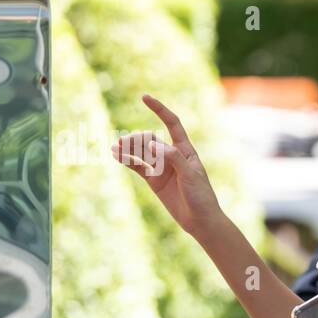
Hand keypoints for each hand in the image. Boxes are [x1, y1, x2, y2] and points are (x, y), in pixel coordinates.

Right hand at [112, 95, 222, 237]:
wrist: (200, 220)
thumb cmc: (201, 197)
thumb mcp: (191, 176)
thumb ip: (174, 159)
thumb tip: (153, 144)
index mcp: (186, 150)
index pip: (172, 124)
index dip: (159, 110)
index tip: (144, 97)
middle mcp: (172, 156)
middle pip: (150, 139)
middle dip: (137, 139)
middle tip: (125, 144)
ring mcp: (161, 167)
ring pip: (141, 152)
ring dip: (128, 148)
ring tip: (116, 148)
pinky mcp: (153, 180)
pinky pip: (137, 166)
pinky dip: (127, 160)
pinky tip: (117, 156)